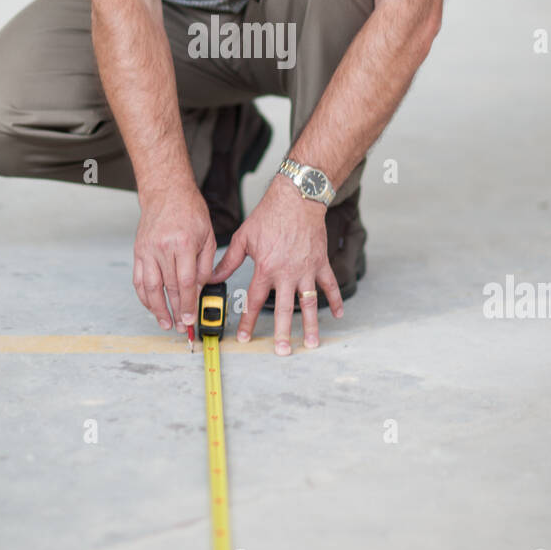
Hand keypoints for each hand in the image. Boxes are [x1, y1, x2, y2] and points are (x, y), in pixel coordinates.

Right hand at [133, 184, 215, 335]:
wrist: (166, 193)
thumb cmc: (189, 211)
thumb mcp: (208, 236)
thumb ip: (205, 265)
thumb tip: (200, 290)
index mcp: (183, 243)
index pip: (186, 282)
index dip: (188, 304)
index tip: (191, 319)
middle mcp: (163, 248)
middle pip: (169, 288)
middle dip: (176, 311)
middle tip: (181, 326)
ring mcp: (147, 250)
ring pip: (150, 287)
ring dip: (157, 309)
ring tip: (165, 323)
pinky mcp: (138, 252)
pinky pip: (139, 279)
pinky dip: (144, 296)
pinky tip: (151, 306)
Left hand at [209, 173, 343, 354]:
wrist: (296, 198)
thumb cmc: (268, 215)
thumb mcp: (243, 238)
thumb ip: (228, 261)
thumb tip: (212, 277)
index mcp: (266, 268)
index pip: (255, 301)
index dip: (248, 321)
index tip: (245, 337)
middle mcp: (287, 273)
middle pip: (284, 309)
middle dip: (283, 333)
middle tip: (282, 351)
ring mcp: (306, 270)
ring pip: (309, 303)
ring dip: (311, 325)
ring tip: (312, 343)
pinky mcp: (320, 263)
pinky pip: (329, 285)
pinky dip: (336, 300)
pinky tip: (339, 315)